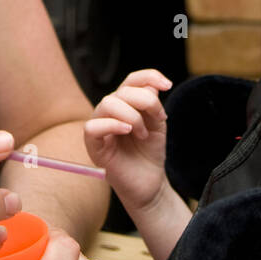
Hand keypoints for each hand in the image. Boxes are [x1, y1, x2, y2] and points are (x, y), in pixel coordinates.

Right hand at [84, 69, 171, 209]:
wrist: (150, 183)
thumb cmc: (149, 153)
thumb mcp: (157, 125)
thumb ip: (152, 104)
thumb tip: (150, 86)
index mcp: (125, 103)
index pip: (132, 81)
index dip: (148, 77)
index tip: (168, 85)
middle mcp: (110, 111)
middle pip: (122, 91)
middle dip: (144, 102)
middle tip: (157, 121)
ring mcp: (100, 127)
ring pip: (107, 104)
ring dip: (132, 116)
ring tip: (143, 133)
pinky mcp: (94, 146)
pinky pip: (92, 127)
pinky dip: (111, 124)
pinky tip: (128, 131)